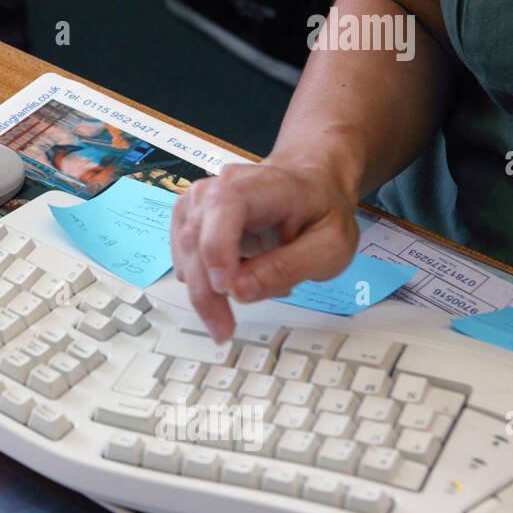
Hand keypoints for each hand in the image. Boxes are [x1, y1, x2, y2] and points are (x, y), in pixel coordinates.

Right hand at [170, 160, 359, 341]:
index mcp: (264, 185)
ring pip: (184, 249)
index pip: (225, 205)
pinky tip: (228, 287)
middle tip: (224, 328)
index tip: (225, 288)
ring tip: (231, 313)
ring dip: (200, 290)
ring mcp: (200, 201)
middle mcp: (222, 186)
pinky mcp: (189, 219)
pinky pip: (184, 256)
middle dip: (206, 289)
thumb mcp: (329, 246)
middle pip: (196, 236)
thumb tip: (241, 291)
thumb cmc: (320, 212)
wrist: (311, 188)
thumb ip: (288, 268)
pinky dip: (200, 280)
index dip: (218, 246)